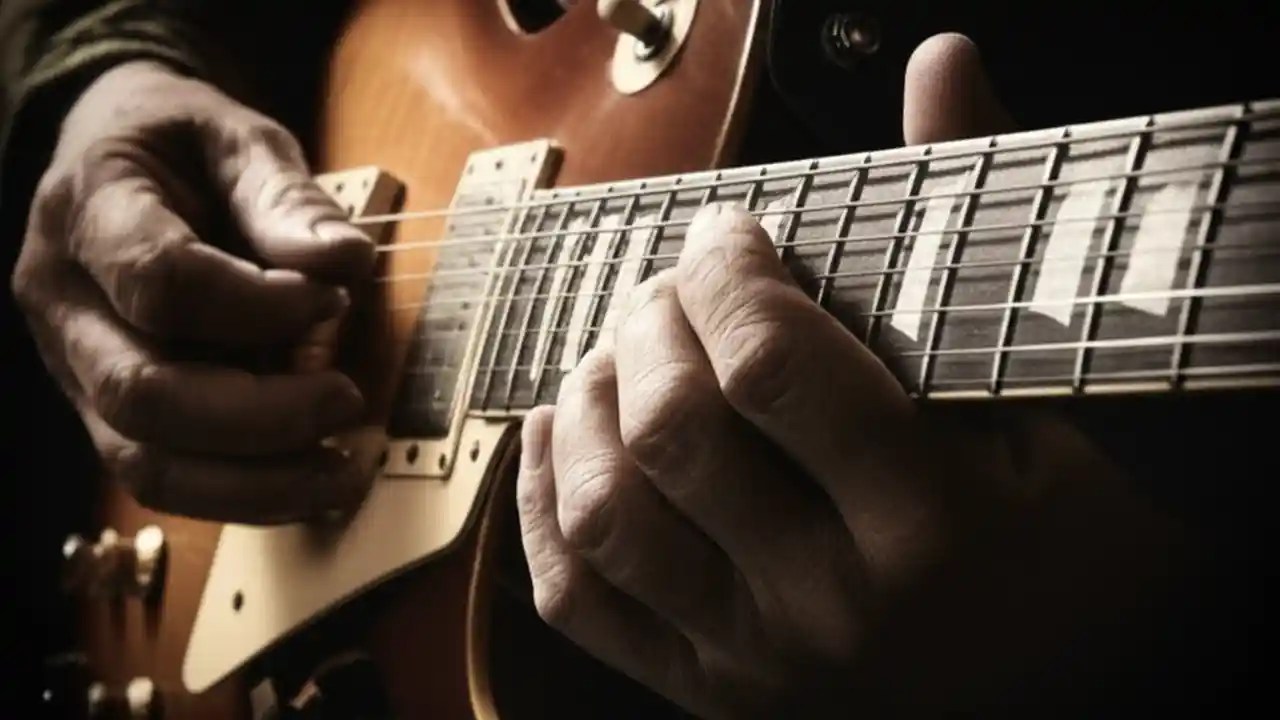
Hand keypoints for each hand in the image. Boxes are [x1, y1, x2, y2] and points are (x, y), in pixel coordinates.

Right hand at [11, 61, 375, 523]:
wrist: (116, 154)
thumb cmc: (181, 146)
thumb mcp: (238, 139)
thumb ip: (287, 199)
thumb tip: (348, 262)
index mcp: (87, 209)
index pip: (160, 281)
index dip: (259, 305)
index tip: (334, 299)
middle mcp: (63, 300)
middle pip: (143, 395)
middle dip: (262, 416)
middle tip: (346, 399)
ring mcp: (75, 366)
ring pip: (144, 461)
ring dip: (255, 482)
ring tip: (341, 470)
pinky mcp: (105, 411)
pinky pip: (163, 478)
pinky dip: (243, 493)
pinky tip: (309, 480)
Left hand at [517, 34, 1181, 715]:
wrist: (1082, 683)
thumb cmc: (1075, 542)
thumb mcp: (1047, 393)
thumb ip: (973, 232)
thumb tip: (942, 64)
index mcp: (932, 524)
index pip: (771, 363)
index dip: (727, 273)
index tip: (732, 238)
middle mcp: (834, 606)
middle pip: (674, 430)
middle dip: (649, 322)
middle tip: (670, 287)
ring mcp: (761, 662)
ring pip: (607, 515)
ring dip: (586, 404)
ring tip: (616, 353)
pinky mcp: (711, 695)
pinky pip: (581, 601)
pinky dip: (541, 505)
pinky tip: (560, 437)